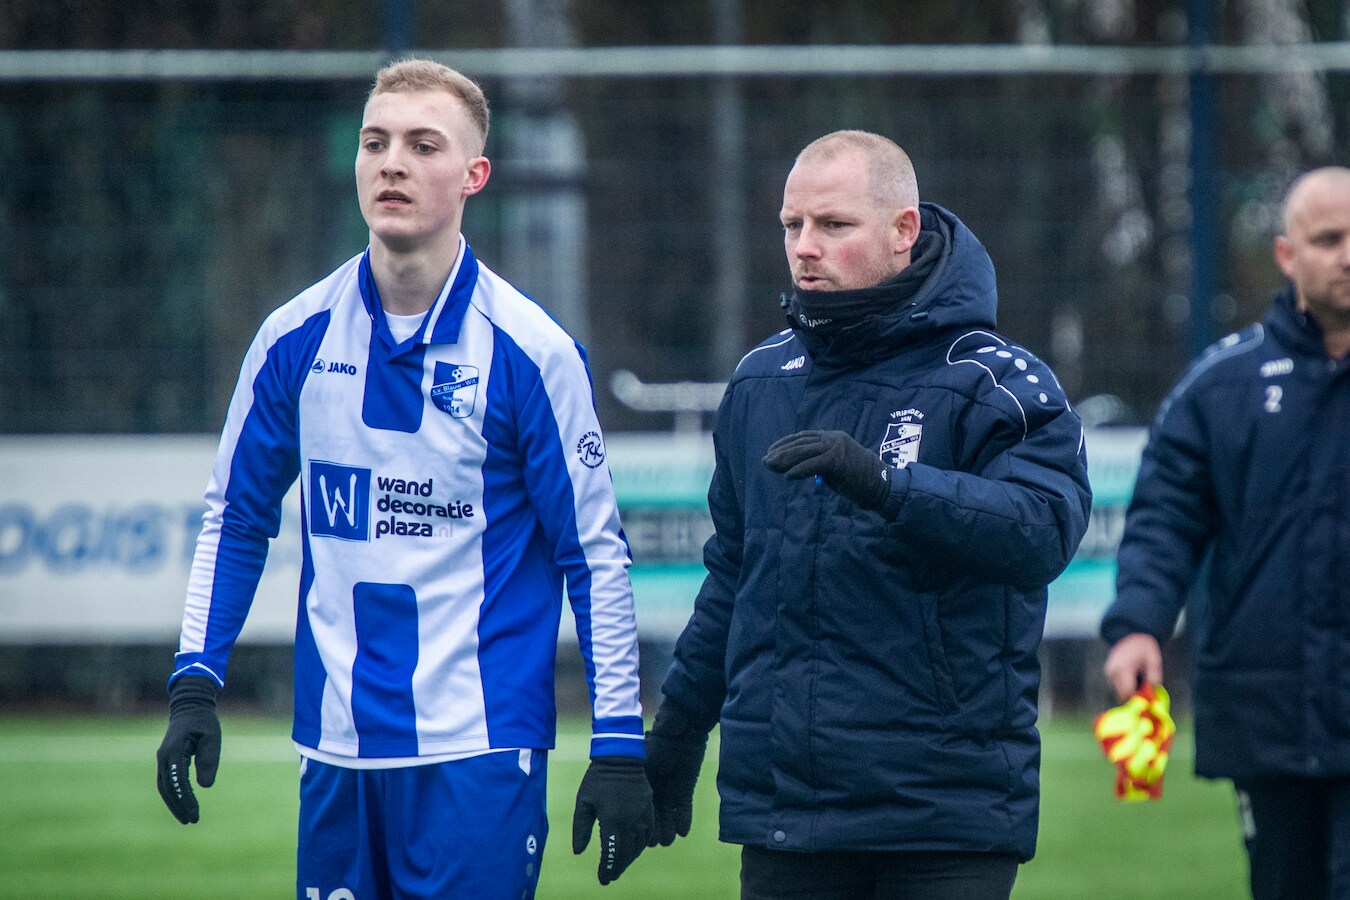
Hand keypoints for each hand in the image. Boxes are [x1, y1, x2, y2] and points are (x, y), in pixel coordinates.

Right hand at [155, 675, 220, 823]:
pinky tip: (183, 804)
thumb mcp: (212, 737)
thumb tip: (205, 787)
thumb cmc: (204, 721)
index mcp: (174, 751)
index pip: (178, 781)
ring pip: (164, 787)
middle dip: (178, 806)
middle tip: (191, 821)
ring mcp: (162, 759)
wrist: (190, 707)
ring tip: (187, 818)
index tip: (195, 813)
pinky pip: (166, 782)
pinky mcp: (165, 761)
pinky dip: (173, 795)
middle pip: (167, 788)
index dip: (186, 799)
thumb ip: (208, 760)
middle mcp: (163, 757)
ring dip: (174, 804)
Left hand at [571, 757, 654, 884]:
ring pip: (639, 844)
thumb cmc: (597, 779)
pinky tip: (636, 848)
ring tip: (621, 865)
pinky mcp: (649, 807)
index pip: (612, 852)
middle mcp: (630, 820)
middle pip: (626, 852)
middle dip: (618, 866)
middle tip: (611, 876)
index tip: (603, 879)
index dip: (607, 868)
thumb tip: (579, 852)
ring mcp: (642, 813)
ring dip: (630, 857)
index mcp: (612, 819)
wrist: (620, 757)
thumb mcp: (583, 802)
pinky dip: (642, 843)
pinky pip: (648, 831)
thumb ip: (581, 828)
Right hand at [644, 704, 708, 846]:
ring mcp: (670, 793)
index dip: (636, 827)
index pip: (637, 814)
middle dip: (653, 834)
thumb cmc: (652, 748)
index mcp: (640, 789)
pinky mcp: (685, 791)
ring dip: (668, 830)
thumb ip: (632, 788)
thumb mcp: (639, 768)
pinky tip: (682, 831)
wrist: (676, 734)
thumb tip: (623, 808)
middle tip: (652, 842)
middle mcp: (654, 795)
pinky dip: (683, 821)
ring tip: (667, 838)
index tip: (636, 838)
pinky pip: (684, 811)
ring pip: (669, 819)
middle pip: (653, 821)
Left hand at [763, 430, 889, 509]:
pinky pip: (813, 464)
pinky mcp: (838, 460)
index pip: (803, 437)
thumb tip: (792, 468)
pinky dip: (799, 470)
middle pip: (800, 443)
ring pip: (804, 451)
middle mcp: (832, 438)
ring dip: (784, 459)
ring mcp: (835, 447)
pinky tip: (787, 476)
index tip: (771, 451)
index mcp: (831, 437)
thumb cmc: (856, 478)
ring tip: (770, 466)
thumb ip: (816, 462)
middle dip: (780, 452)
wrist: (879, 484)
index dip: (785, 443)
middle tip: (765, 461)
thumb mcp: (833, 466)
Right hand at [1103, 633, 1163, 701]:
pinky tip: (1133, 678)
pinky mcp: (1108, 673)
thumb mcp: (1154, 660)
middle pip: (1121, 695)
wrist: (1131, 634)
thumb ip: (1154, 677)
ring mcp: (1109, 672)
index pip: (1127, 692)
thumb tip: (1152, 693)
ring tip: (1139, 682)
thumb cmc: (1144, 647)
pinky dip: (1125, 686)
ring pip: (1119, 691)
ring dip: (1129, 692)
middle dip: (1134, 697)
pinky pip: (1117, 686)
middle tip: (1145, 693)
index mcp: (1123, 668)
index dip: (1137, 699)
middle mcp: (1112, 671)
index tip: (1147, 700)